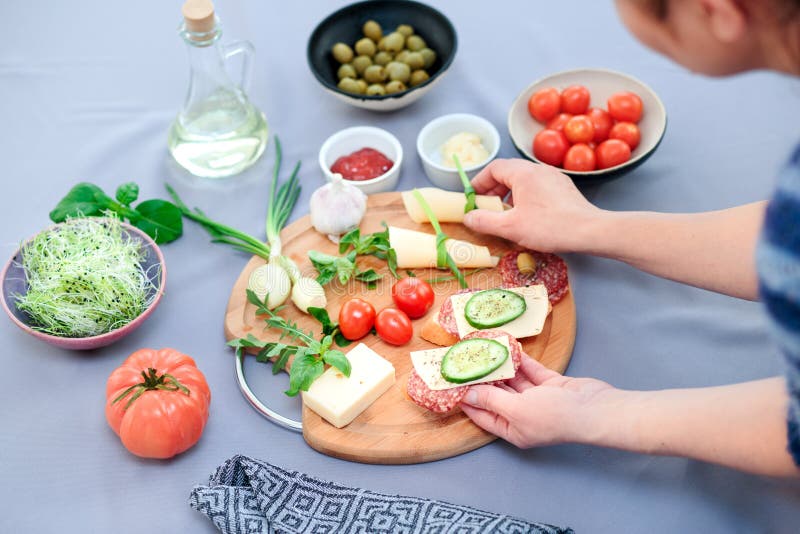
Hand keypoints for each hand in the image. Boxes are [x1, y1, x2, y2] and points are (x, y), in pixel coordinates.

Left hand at [460, 356, 615, 447]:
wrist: (596, 409)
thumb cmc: (557, 417)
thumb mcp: (517, 409)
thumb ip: (492, 400)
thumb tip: (468, 394)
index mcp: (514, 429)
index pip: (483, 415)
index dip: (467, 401)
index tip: (452, 385)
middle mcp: (524, 415)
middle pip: (497, 396)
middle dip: (482, 380)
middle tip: (466, 362)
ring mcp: (538, 400)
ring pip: (513, 381)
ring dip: (500, 367)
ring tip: (483, 351)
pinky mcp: (551, 385)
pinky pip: (530, 371)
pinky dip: (521, 361)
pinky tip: (509, 348)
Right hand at [463, 159, 601, 252]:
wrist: (589, 231)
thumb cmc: (549, 227)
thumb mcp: (510, 227)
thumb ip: (485, 221)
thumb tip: (468, 217)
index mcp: (523, 173)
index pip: (494, 168)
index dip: (479, 182)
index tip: (471, 197)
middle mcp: (538, 169)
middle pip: (508, 172)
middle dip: (493, 189)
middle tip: (485, 207)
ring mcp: (553, 177)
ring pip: (523, 180)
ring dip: (509, 194)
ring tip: (504, 213)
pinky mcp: (563, 188)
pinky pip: (537, 186)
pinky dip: (525, 197)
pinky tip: (526, 215)